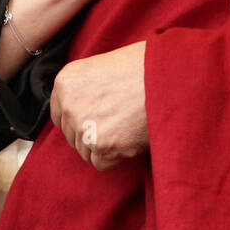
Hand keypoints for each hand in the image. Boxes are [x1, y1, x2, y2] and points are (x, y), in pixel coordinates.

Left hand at [50, 42, 147, 169]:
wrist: (170, 76)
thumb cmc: (145, 66)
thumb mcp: (104, 66)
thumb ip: (87, 88)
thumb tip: (83, 108)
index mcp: (67, 81)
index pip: (59, 114)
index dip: (79, 117)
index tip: (96, 117)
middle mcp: (69, 104)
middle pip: (71, 135)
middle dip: (92, 133)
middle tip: (118, 121)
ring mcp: (84, 126)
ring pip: (85, 151)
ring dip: (104, 146)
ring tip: (127, 127)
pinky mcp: (103, 145)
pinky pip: (101, 163)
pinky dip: (116, 157)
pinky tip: (131, 138)